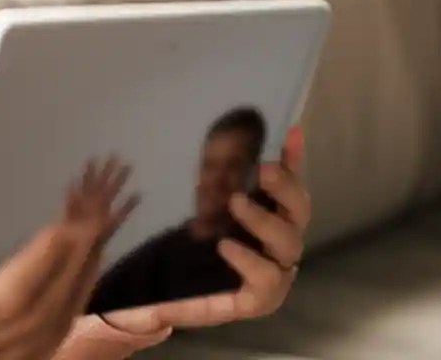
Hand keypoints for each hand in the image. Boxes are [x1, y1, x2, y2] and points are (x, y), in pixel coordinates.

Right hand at [0, 158, 138, 358]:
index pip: (1, 299)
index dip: (36, 262)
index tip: (60, 224)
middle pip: (40, 312)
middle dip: (71, 261)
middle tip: (93, 214)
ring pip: (57, 325)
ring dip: (83, 272)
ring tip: (98, 227)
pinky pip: (59, 329)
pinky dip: (79, 290)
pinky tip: (91, 255)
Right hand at [103, 127, 309, 333]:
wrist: (187, 275)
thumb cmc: (175, 293)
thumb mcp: (169, 302)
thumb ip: (166, 304)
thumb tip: (145, 306)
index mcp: (256, 293)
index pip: (267, 281)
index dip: (251, 264)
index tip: (223, 246)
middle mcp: (276, 263)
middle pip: (287, 242)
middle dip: (264, 221)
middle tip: (236, 201)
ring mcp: (281, 231)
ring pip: (295, 211)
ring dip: (281, 187)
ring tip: (260, 167)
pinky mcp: (276, 203)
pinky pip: (289, 180)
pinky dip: (291, 158)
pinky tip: (290, 133)